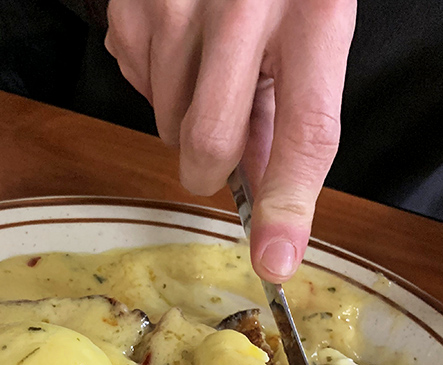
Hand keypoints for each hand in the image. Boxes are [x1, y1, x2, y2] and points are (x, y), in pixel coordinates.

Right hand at [105, 0, 355, 281]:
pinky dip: (160, 85)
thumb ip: (293, 115)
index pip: (303, 130)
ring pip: (167, 124)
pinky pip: (138, 89)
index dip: (286, 205)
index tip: (274, 261)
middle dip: (212, 166)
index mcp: (312, 11)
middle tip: (224, 142)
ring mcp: (173, 3)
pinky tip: (182, 43)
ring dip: (188, 119)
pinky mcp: (129, 9)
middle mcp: (240, 4)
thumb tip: (267, 202)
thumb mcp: (313, 29)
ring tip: (210, 65)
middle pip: (209, 141)